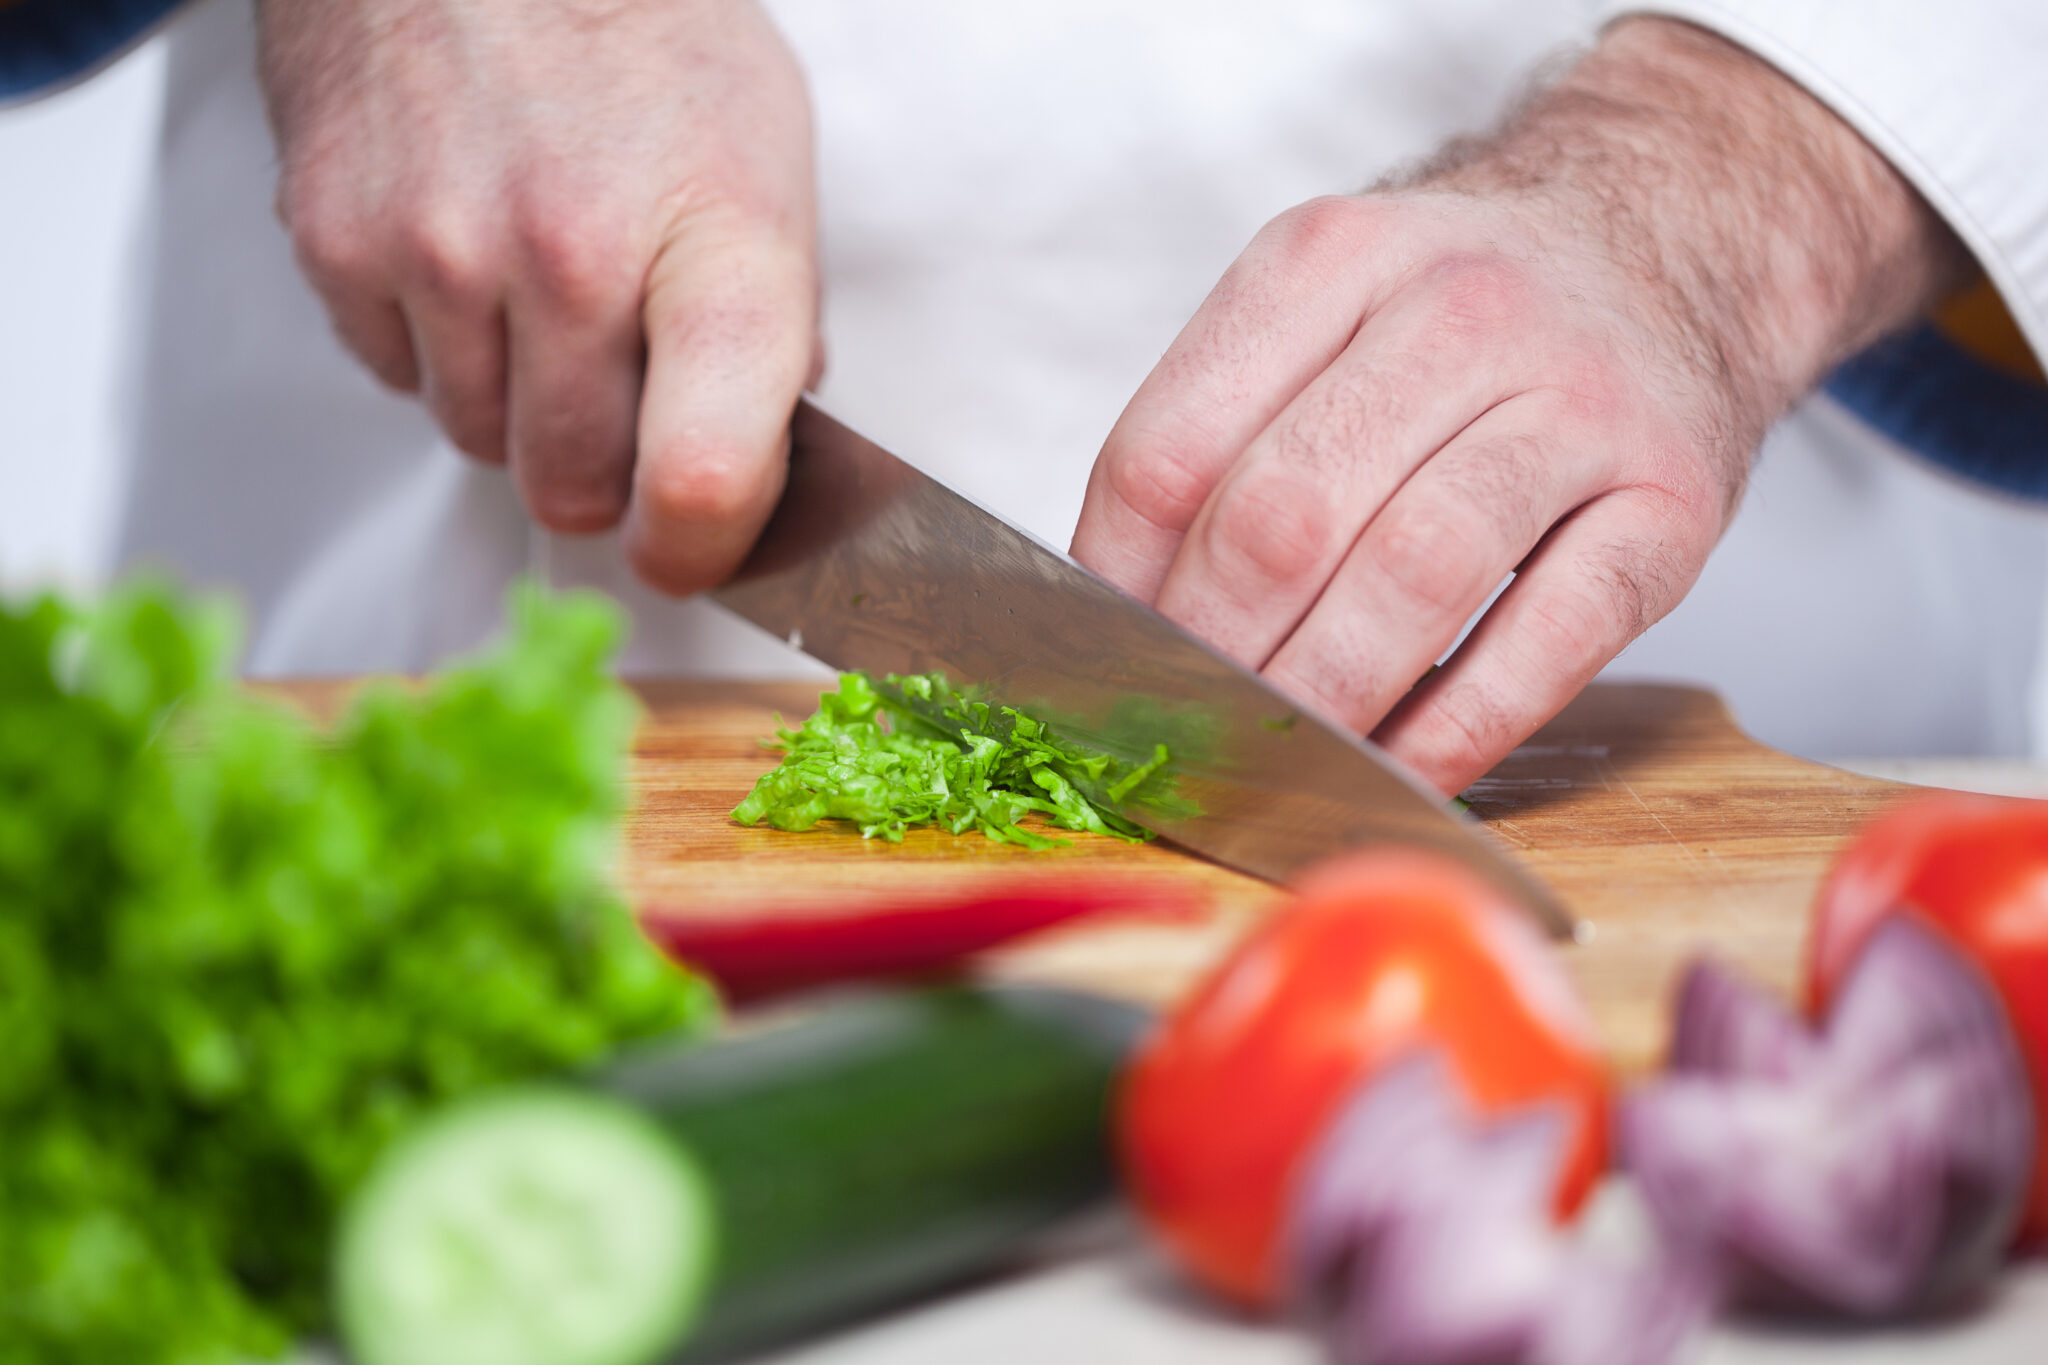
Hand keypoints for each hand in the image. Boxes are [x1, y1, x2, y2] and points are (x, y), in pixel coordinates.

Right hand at [257, 0, 818, 592]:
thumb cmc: (640, 29)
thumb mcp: (764, 157)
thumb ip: (771, 319)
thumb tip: (759, 447)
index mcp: (712, 243)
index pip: (704, 475)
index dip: (701, 548)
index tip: (693, 548)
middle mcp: (570, 254)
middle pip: (576, 490)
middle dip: (604, 472)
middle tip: (618, 395)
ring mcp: (442, 249)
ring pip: (481, 444)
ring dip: (517, 408)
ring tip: (542, 293)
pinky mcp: (337, 240)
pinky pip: (397, 377)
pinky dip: (436, 346)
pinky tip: (469, 255)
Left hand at [1071, 18, 1966, 794]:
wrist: (1676, 237)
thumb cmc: (1461, 315)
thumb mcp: (1324, 307)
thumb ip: (1220, 434)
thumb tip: (1117, 610)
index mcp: (1330, 260)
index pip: (1171, 449)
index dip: (1121, 584)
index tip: (1105, 662)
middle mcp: (1459, 314)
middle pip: (1283, 517)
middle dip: (1214, 654)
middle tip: (1187, 729)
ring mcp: (1580, 405)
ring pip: (1414, 575)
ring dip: (1326, 696)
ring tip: (1278, 760)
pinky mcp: (1673, 505)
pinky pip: (1553, 638)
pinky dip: (1460, 726)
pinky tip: (1401, 771)